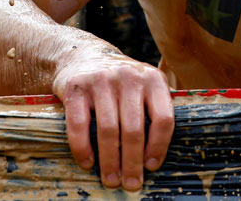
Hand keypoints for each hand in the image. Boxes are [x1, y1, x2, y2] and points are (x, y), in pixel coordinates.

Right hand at [52, 50, 173, 190]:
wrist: (84, 56)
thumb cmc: (121, 81)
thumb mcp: (145, 84)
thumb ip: (156, 107)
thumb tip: (163, 153)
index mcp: (153, 79)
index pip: (163, 118)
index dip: (159, 146)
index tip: (152, 167)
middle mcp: (130, 77)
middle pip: (134, 129)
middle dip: (133, 162)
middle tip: (131, 185)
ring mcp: (102, 80)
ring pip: (108, 130)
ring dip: (110, 161)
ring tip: (111, 180)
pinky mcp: (77, 88)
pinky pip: (79, 125)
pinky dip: (83, 148)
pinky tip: (88, 163)